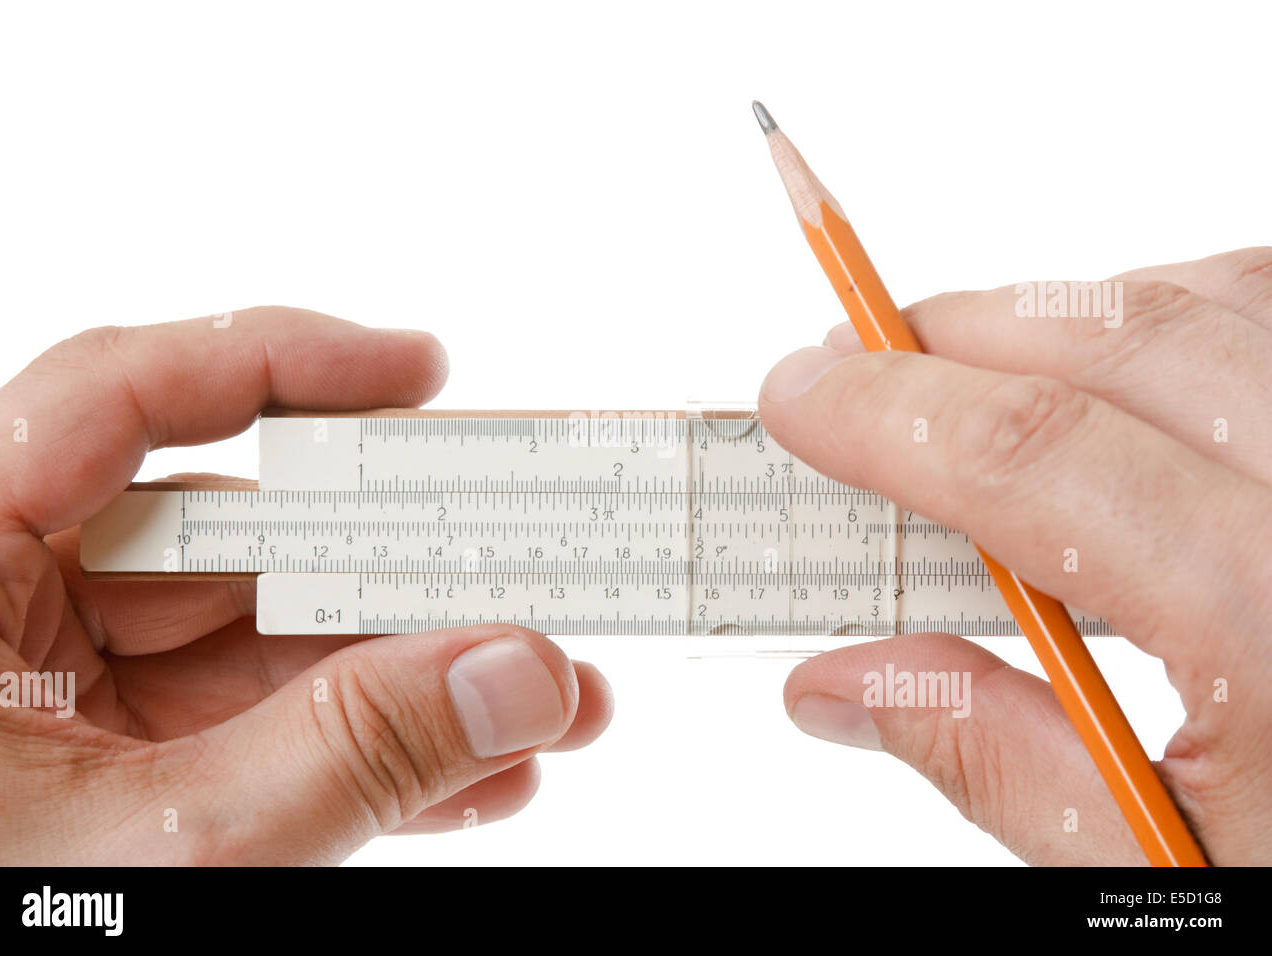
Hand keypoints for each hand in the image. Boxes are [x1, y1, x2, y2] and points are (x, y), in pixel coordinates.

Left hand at [0, 308, 611, 863]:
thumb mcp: (161, 852)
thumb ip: (350, 754)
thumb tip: (522, 671)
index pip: (117, 400)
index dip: (283, 366)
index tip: (421, 375)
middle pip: (229, 538)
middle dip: (400, 573)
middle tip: (528, 563)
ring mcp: (54, 697)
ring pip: (260, 644)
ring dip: (407, 678)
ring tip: (544, 698)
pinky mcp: (106, 770)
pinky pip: (249, 729)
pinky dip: (359, 751)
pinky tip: (472, 770)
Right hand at [759, 247, 1271, 864]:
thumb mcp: (1164, 874)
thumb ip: (994, 761)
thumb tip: (837, 686)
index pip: (1040, 461)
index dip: (889, 409)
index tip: (797, 394)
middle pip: (1125, 343)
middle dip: (956, 335)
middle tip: (857, 371)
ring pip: (1221, 303)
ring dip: (1068, 318)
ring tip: (975, 373)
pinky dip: (1183, 319)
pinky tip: (1126, 376)